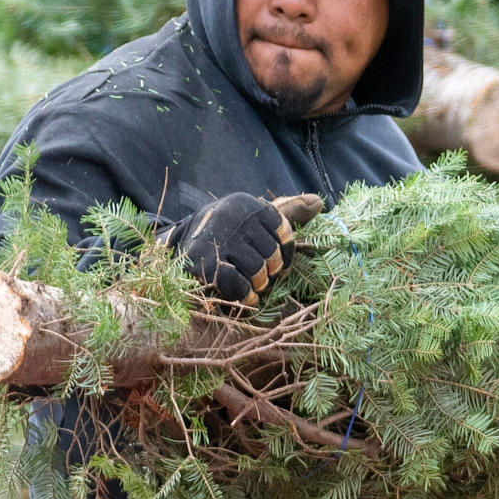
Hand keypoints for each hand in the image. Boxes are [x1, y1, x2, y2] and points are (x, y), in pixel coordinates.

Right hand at [169, 191, 322, 303]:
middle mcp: (233, 217)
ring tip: (251, 284)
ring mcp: (217, 240)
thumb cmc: (229, 235)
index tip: (275, 260)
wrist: (179, 247)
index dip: (285, 254)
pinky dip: (245, 295)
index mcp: (248, 205)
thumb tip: (319, 202)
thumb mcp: (256, 219)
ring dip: (258, 284)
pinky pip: (238, 285)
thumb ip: (289, 213)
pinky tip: (243, 295)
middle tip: (259, 273)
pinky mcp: (202, 263)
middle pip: (272, 255)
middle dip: (270, 271)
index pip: (284, 233)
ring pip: (258, 271)